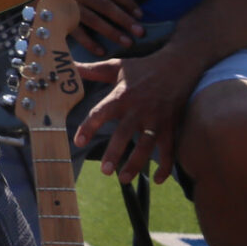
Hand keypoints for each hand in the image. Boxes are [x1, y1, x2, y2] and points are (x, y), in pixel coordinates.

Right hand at [51, 0, 143, 55]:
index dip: (127, 2)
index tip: (140, 13)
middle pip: (106, 6)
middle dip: (125, 20)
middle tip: (140, 32)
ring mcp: (66, 3)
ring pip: (93, 20)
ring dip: (111, 32)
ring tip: (126, 42)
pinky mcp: (56, 14)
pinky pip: (74, 30)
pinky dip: (87, 41)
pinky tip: (99, 49)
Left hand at [74, 45, 200, 183]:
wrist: (177, 66)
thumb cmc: (141, 68)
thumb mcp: (114, 66)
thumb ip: (90, 70)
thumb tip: (69, 65)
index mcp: (121, 95)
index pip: (101, 113)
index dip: (89, 128)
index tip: (78, 142)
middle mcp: (138, 109)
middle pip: (124, 134)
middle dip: (115, 153)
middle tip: (104, 171)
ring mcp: (156, 119)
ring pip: (146, 145)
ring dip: (136, 164)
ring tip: (123, 179)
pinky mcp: (171, 126)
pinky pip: (170, 150)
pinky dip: (166, 166)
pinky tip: (158, 180)